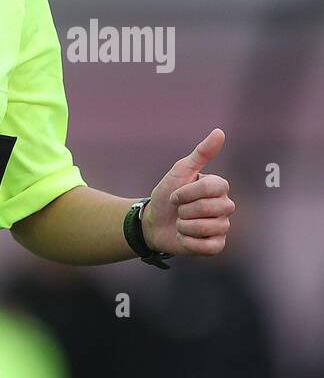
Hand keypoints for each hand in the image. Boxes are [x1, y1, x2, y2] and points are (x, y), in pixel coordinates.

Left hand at [141, 128, 234, 256]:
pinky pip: (208, 246)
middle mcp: (225, 206)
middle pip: (211, 208)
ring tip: (180, 223)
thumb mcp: (179, 171)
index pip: (212, 188)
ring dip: (184, 226)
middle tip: (179, 210)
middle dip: (185, 210)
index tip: (176, 195)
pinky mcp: (216, 245)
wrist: (152, 222)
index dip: (187, 193)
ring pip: (207, 227)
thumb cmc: (166, 195)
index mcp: (219, 188)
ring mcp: (222, 227)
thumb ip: (201, 153)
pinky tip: (184, 237)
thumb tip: (220, 132)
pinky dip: (189, 242)